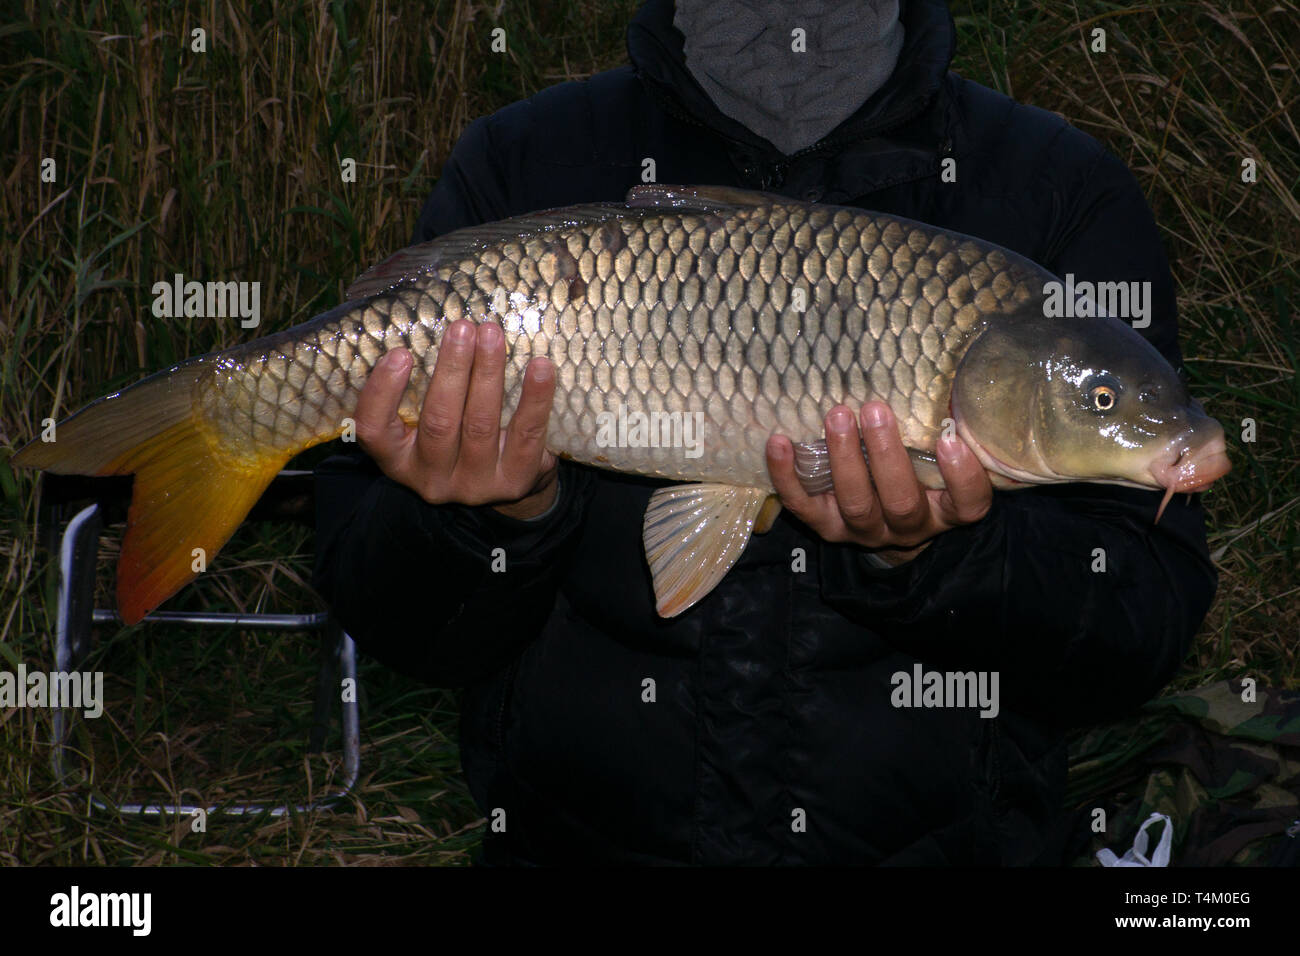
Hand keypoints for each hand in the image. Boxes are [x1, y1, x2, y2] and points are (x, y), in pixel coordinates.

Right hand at [355, 319, 558, 519]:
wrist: (506, 480)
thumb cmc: (459, 435)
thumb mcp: (427, 421)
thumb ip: (422, 387)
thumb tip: (435, 322)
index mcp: (399, 458)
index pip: (374, 429)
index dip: (382, 392)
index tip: (400, 352)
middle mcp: (431, 478)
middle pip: (438, 422)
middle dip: (452, 369)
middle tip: (462, 327)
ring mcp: (473, 484)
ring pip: (480, 425)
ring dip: (488, 373)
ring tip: (492, 335)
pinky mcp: (514, 482)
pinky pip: (526, 436)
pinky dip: (534, 399)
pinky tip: (540, 367)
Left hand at [766, 401, 991, 563]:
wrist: (886, 521)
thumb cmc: (917, 474)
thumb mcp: (937, 460)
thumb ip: (941, 429)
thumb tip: (942, 373)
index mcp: (945, 510)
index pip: (967, 503)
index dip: (962, 477)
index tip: (950, 440)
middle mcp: (908, 526)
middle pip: (900, 502)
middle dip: (885, 456)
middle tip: (875, 410)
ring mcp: (864, 531)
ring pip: (855, 504)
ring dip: (843, 459)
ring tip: (838, 416)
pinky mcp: (826, 528)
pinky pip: (803, 506)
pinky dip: (788, 476)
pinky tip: (779, 443)